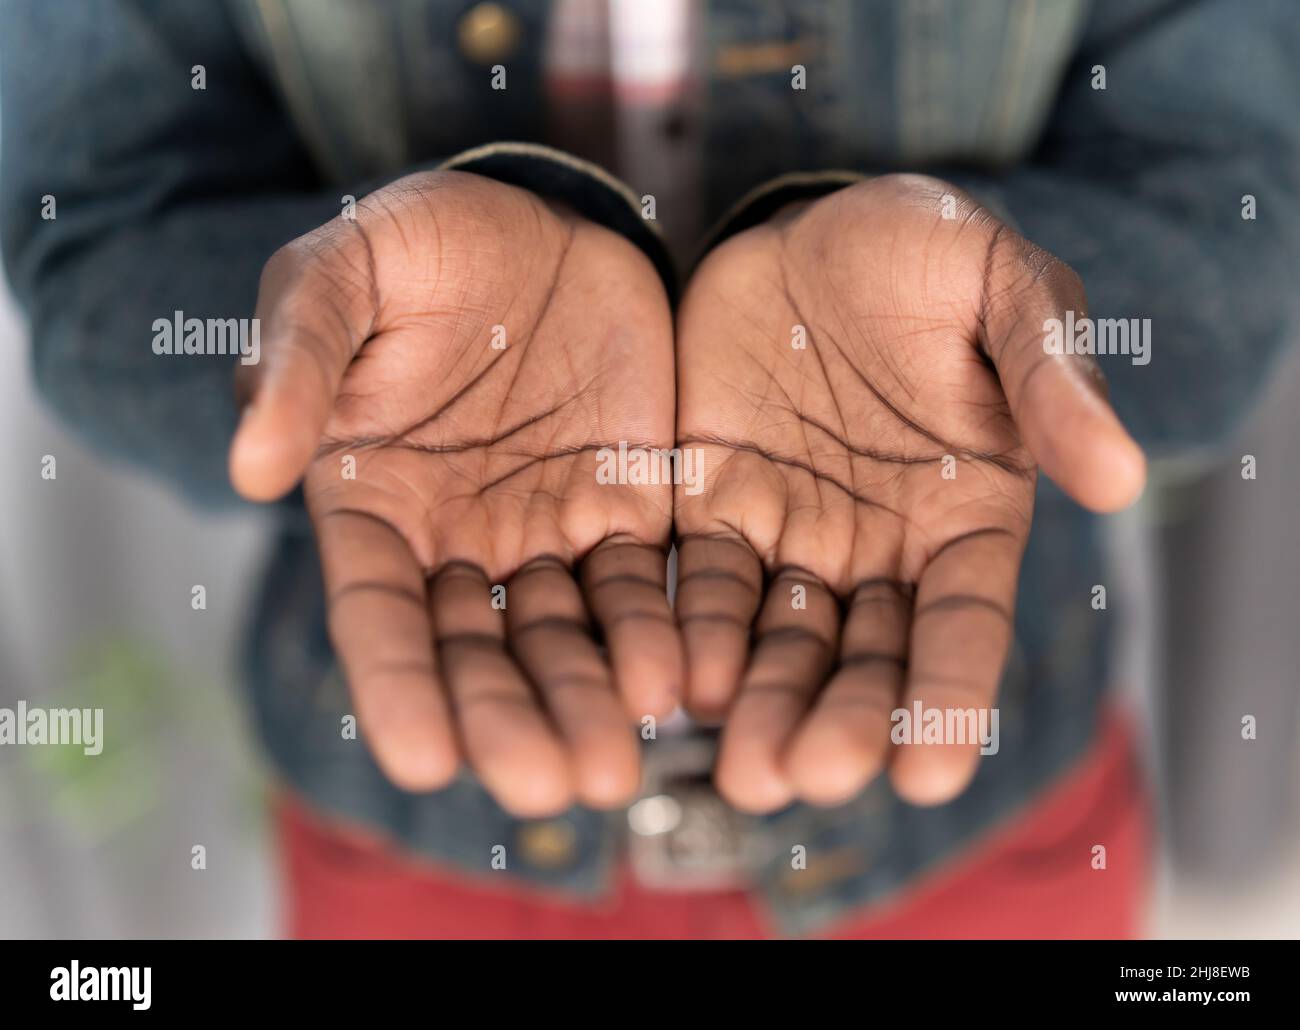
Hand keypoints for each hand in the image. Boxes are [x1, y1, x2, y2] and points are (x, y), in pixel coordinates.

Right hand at [229, 171, 680, 815]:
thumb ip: (299, 359)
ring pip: (567, 636)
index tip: (426, 762)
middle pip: (481, 652)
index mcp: (374, 503)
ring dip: (593, 702)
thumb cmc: (420, 247)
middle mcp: (459, 540)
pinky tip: (686, 680)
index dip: (399, 687)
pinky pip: (644, 581)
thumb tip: (250, 465)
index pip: (379, 615)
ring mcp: (546, 528)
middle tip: (554, 784)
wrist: (537, 219)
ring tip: (621, 765)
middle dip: (513, 719)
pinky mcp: (627, 503)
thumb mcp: (340, 276)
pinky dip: (660, 633)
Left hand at [673, 174, 1144, 810]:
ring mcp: (792, 531)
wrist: (810, 228)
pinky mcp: (711, 502)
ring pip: (778, 636)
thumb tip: (1121, 475)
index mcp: (966, 514)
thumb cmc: (925, 254)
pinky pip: (698, 577)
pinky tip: (674, 678)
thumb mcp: (1004, 290)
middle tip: (806, 776)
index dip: (948, 696)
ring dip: (759, 701)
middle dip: (837, 718)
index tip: (928, 775)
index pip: (962, 623)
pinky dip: (688, 629)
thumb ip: (1051, 377)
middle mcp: (879, 546)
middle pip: (862, 654)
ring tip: (741, 765)